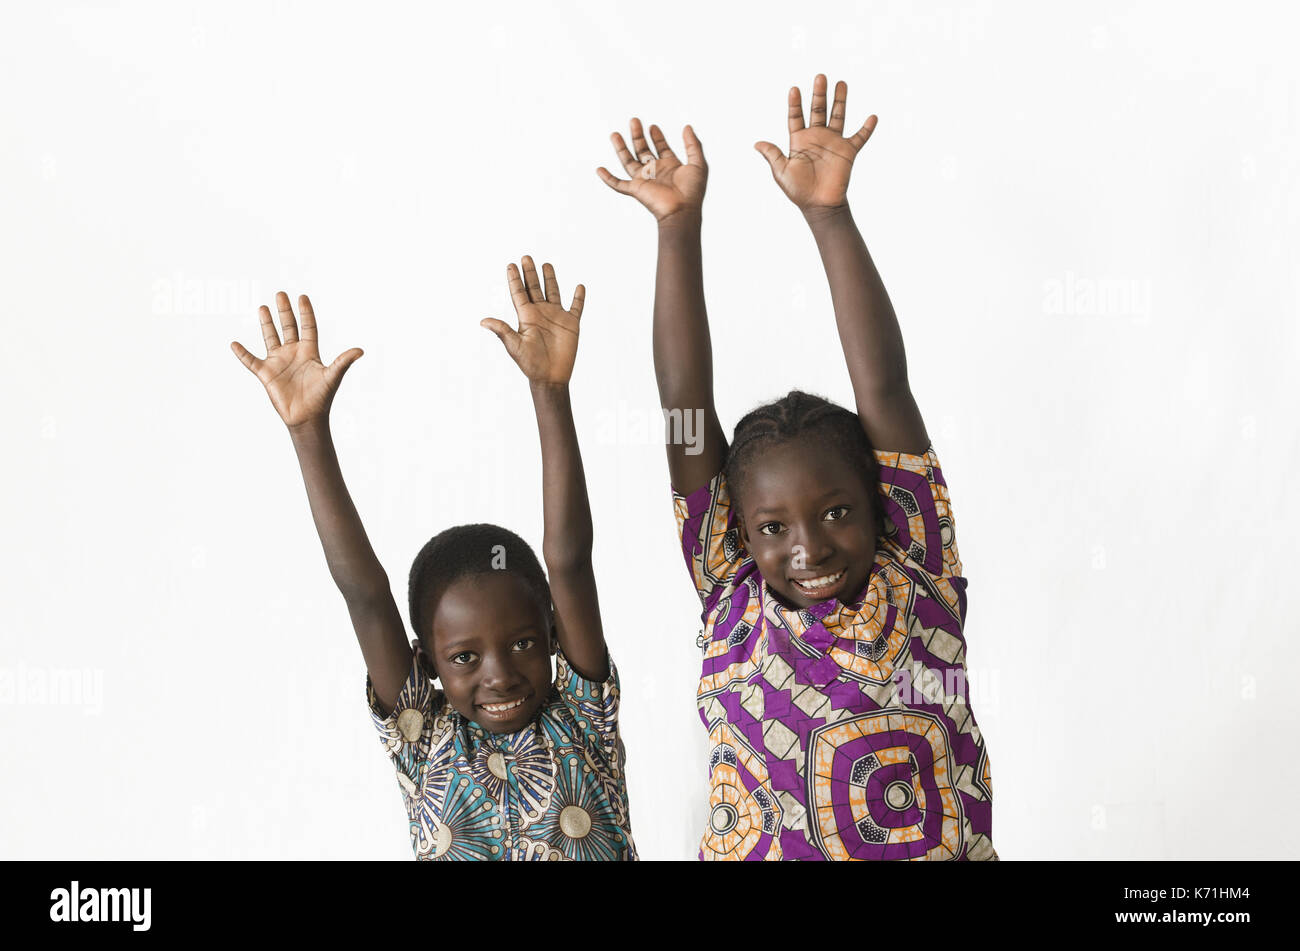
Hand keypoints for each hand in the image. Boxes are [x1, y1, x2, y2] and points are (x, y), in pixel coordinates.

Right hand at [230, 292, 362, 429]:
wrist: (307, 418)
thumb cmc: (322, 398)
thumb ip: (343, 362)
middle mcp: (293, 354)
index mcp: (309, 352)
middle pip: (288, 327)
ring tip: (263, 307)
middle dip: (284, 311)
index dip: (305, 313)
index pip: (307, 327)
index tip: (302, 297)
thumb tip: (360, 350)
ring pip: (271, 338)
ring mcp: (279, 362)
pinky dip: (242, 353)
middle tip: (281, 294)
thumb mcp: (332, 376)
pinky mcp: (266, 374)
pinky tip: (234, 343)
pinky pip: (251, 361)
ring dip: (266, 324)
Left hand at [480, 257, 584, 385]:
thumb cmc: (531, 364)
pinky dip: (578, 298)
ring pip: (553, 292)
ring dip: (550, 279)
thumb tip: (483, 321)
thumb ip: (502, 331)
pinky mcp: (571, 324)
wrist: (550, 377)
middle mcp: (540, 313)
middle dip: (530, 273)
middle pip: (534, 288)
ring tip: (546, 264)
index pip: (519, 293)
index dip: (515, 279)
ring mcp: (556, 317)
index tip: (511, 265)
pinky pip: (576, 307)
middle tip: (526, 257)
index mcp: (526, 316)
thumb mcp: (514, 346)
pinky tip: (579, 287)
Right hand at [597, 120, 706, 222]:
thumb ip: (693, 145)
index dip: (657, 137)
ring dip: (621, 148)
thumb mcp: (698, 163)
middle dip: (637, 136)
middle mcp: (655, 172)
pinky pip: (618, 184)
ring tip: (614, 134)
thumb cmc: (692, 191)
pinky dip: (607, 178)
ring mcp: (644, 180)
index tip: (653, 126)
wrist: (682, 210)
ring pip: (628, 161)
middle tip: (634, 120)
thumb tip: (687, 127)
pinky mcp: (635, 189)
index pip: (661, 148)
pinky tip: (599, 169)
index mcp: (670, 166)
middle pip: (642, 150)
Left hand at [755, 74, 876, 213]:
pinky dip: (867, 128)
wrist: (819, 205)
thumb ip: (772, 155)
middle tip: (820, 77)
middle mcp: (817, 137)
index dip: (794, 103)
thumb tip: (756, 144)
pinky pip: (859, 137)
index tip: (794, 89)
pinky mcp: (847, 152)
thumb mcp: (781, 172)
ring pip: (837, 116)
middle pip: (818, 110)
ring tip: (841, 83)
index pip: (796, 116)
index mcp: (799, 140)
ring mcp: (833, 142)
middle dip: (819, 94)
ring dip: (840, 100)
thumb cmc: (798, 190)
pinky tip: (872, 117)